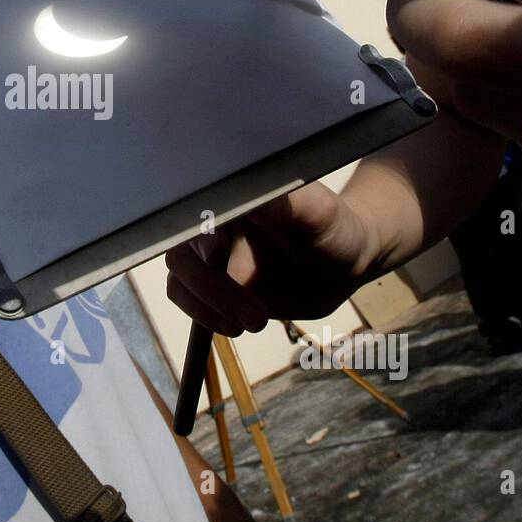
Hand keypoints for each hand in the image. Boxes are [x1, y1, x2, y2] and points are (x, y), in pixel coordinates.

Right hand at [164, 182, 381, 335]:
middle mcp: (211, 221)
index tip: (217, 254)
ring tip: (255, 322)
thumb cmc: (332, 228)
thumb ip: (280, 203)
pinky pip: (187, 298)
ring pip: (180, 278)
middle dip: (213, 286)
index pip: (195, 211)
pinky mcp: (210, 283)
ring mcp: (207, 253)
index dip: (198, 234)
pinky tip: (235, 326)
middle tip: (256, 314)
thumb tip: (245, 201)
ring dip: (208, 306)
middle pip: (182, 251)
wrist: (341, 262)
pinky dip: (205, 315)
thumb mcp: (314, 211)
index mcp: (230, 195)